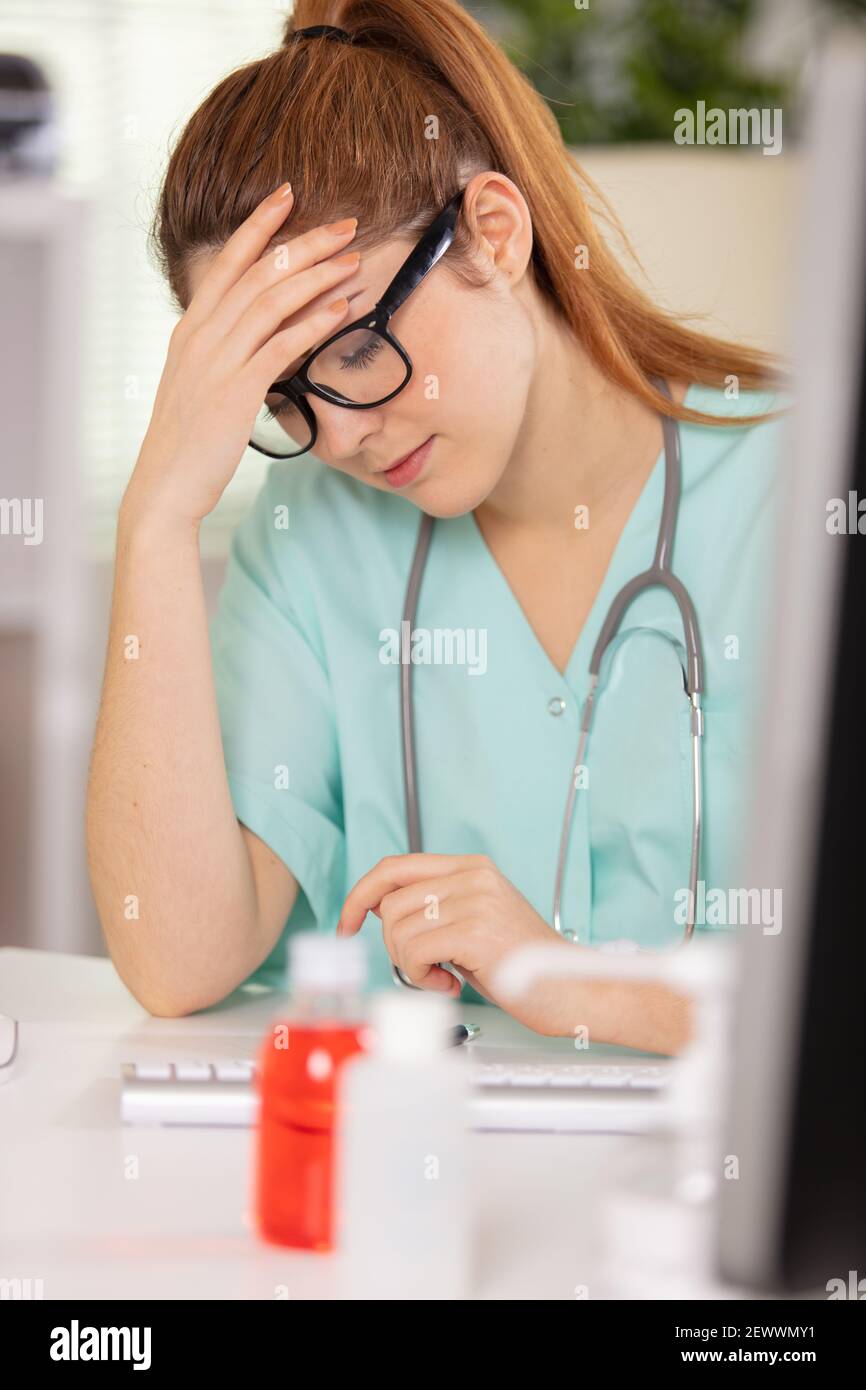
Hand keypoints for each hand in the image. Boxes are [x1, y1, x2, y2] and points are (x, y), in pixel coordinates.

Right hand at [124, 184, 359, 525]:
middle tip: (346, 224)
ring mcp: (218, 361)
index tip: (288, 195)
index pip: (228, 261)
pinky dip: (314, 322)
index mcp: (192, 329)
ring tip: (354, 260)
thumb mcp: (199, 385)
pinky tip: (342, 308)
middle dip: (305, 242)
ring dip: (318, 275)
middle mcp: (202, 336)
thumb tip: (258, 341)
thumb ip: (224, 355)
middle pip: (259, 272)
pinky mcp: (237, 390)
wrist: (165, 486)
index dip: (259, 224)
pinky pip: (281, 345)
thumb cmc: (188, 442)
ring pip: (273, 300)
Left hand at [337, 853, 579, 1034]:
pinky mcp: (476, 931)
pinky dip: (421, 976)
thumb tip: (379, 907)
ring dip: (410, 964)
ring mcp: (476, 900)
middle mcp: (473, 876)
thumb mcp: (473, 920)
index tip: (345, 922)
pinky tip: (450, 982)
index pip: (394, 867)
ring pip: (398, 930)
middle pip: (390, 903)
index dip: (359, 894)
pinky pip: (413, 952)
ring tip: (444, 974)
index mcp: (470, 867)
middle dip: (392, 944)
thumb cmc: (520, 963)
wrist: (571, 988)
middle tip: (422, 965)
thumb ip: (433, 906)